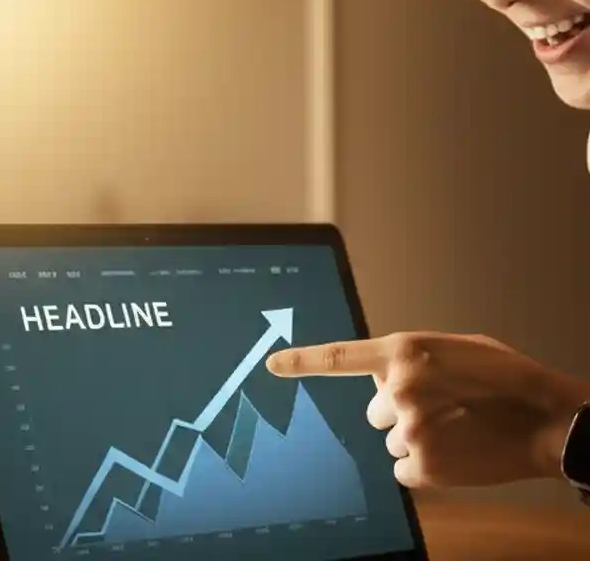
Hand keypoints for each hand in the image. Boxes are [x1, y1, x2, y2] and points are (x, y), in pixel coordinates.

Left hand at [266, 332, 589, 487]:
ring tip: (459, 429)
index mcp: (403, 351)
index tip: (270, 365)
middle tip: (444, 410)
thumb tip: (386, 374)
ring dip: (419, 439)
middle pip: (375, 411)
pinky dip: (426, 466)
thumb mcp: (457, 349)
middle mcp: (398, 388)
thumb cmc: (506, 380)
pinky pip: (404, 469)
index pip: (339, 357)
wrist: (548, 421)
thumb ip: (413, 359)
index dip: (301, 362)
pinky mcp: (421, 465)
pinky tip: (457, 453)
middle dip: (402, 412)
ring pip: (393, 440)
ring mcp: (408, 429)